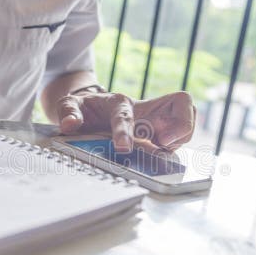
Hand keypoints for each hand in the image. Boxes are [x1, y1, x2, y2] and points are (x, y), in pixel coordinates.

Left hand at [57, 90, 195, 152]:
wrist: (93, 108)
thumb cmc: (84, 108)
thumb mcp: (69, 106)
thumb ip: (68, 112)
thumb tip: (70, 124)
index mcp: (118, 102)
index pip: (126, 114)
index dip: (125, 131)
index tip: (123, 148)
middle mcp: (143, 108)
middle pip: (181, 102)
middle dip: (182, 124)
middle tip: (165, 143)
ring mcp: (156, 120)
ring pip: (187, 119)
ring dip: (182, 136)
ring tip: (164, 148)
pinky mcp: (162, 132)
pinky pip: (182, 134)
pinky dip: (180, 143)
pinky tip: (165, 152)